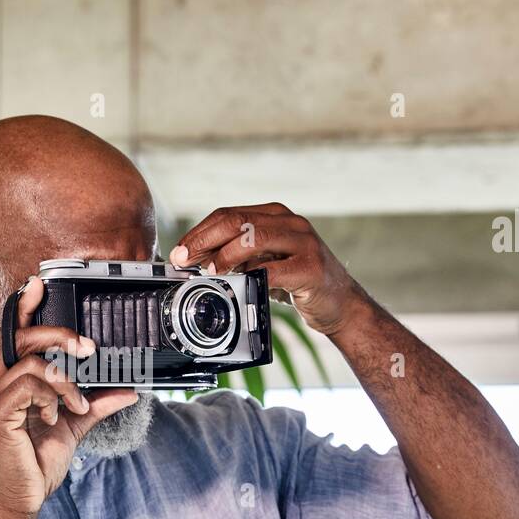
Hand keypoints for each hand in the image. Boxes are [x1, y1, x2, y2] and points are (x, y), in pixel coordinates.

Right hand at [0, 276, 137, 518]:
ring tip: (76, 405)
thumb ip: (95, 405)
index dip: (24, 308)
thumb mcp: (71, 428)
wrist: (18, 503)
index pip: (13, 336)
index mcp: (7, 383)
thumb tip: (127, 390)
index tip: (38, 285)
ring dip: (66, 381)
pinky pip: (30, 384)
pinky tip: (56, 417)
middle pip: (23, 337)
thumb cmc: (34, 467)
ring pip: (32, 362)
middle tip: (88, 348)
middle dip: (59, 335)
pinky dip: (54, 396)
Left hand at [171, 202, 364, 335]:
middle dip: (203, 241)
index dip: (199, 232)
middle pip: (237, 221)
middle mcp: (290, 222)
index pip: (228, 214)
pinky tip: (238, 285)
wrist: (340, 303)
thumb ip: (237, 255)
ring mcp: (304, 243)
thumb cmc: (298, 281)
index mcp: (275, 215)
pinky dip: (250, 277)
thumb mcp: (265, 261)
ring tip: (209, 272)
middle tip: (183, 260)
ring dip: (224, 256)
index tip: (179, 251)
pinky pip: (274, 270)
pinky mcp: (311, 268)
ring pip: (253, 238)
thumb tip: (195, 259)